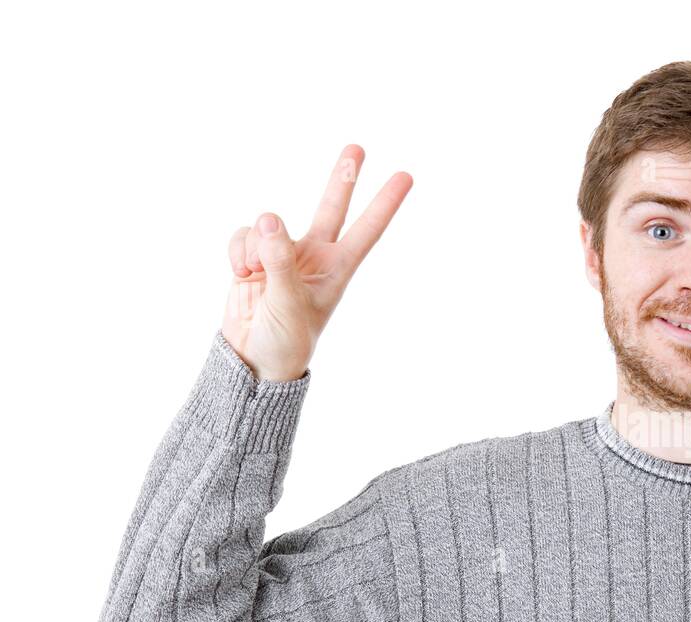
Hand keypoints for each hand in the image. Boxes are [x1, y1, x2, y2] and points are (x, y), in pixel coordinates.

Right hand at [222, 144, 412, 380]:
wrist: (253, 359)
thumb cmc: (286, 339)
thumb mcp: (288, 302)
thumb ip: (279, 259)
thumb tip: (269, 218)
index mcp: (337, 269)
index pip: (367, 230)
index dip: (385, 203)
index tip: (407, 176)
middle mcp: (314, 256)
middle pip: (331, 208)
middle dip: (342, 177)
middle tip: (358, 147)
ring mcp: (283, 254)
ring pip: (268, 225)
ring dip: (255, 247)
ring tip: (255, 277)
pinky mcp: (254, 257)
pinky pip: (244, 235)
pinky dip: (237, 251)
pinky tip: (241, 274)